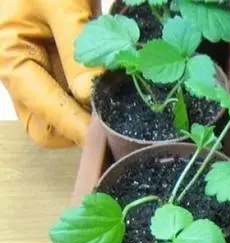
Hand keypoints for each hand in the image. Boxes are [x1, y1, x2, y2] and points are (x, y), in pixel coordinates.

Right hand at [0, 0, 101, 147]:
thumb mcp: (62, 6)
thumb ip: (78, 54)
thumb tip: (92, 100)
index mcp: (10, 59)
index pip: (45, 116)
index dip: (78, 130)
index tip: (109, 139)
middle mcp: (20, 69)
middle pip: (46, 124)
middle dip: (76, 130)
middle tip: (115, 125)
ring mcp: (39, 65)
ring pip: (59, 111)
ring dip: (85, 115)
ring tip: (117, 108)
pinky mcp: (58, 56)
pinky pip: (73, 89)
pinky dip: (92, 94)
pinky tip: (115, 90)